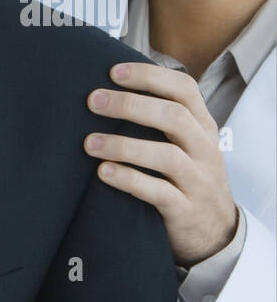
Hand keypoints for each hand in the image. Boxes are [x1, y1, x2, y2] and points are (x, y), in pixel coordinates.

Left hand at [85, 62, 238, 265]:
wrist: (214, 230)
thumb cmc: (186, 176)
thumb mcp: (185, 144)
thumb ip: (160, 119)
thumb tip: (108, 89)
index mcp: (202, 125)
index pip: (184, 89)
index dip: (150, 77)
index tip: (113, 71)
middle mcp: (204, 148)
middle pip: (173, 116)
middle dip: (130, 105)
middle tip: (92, 101)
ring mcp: (197, 180)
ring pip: (165, 155)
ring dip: (123, 145)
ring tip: (88, 142)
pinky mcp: (185, 209)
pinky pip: (158, 192)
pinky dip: (129, 180)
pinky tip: (102, 172)